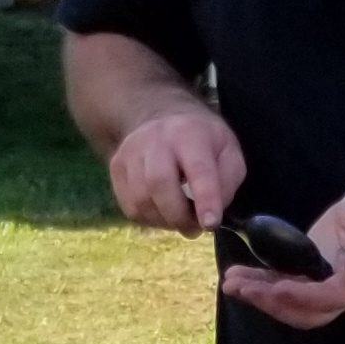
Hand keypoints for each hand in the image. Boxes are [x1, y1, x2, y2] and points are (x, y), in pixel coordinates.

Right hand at [109, 103, 243, 237]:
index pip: (198, 169)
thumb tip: (209, 214)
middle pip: (159, 184)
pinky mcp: (116, 166)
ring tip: (180, 219)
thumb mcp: (228, 150)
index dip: (205, 200)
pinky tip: (163, 212)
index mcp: (190, 134)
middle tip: (195, 228)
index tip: (210, 224)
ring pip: (141, 200)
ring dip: (164, 221)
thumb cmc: (202, 139)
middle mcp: (156, 140)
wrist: (161, 115)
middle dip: (179, 216)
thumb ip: (228, 181)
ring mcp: (131, 152)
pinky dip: (149, 219)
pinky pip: (130, 206)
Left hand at [221, 175, 344, 330]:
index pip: (331, 299)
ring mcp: (323, 284)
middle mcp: (340, 290)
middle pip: (305, 311)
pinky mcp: (309, 271)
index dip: (303, 297)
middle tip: (242, 288)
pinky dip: (260, 282)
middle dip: (272, 303)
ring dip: (260, 296)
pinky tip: (238, 276)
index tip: (277, 289)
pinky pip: (283, 283)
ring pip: (290, 302)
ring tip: (231, 283)